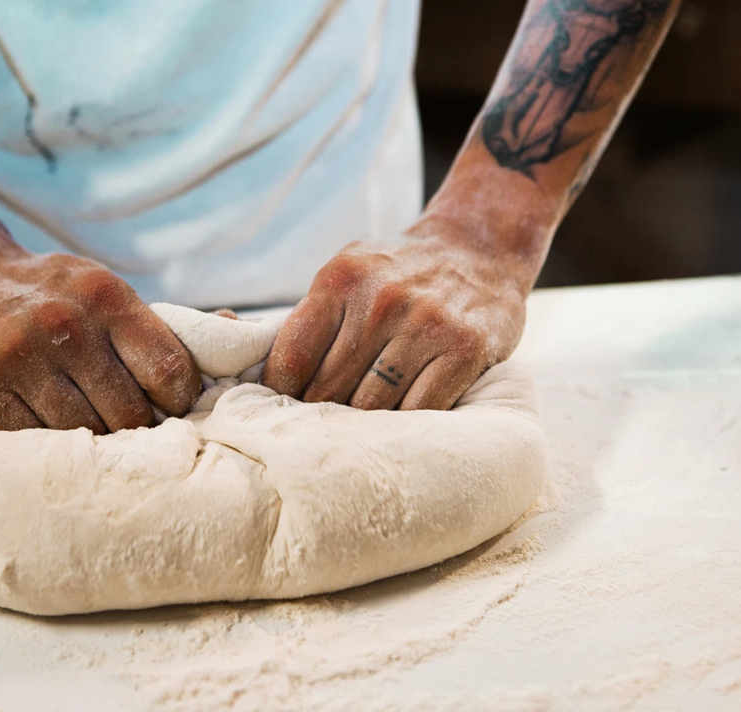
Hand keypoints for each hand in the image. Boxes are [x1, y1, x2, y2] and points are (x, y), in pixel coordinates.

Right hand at [0, 247, 200, 432]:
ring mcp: (17, 356)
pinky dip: (45, 441)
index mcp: (106, 297)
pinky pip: (32, 439)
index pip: (170, 371)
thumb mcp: (105, 290)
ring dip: (91, 439)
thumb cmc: (50, 293)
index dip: (180, 402)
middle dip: (136, 428)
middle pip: (129, 413)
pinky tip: (46, 424)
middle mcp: (63, 325)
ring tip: (88, 428)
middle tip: (128, 428)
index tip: (171, 408)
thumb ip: (161, 324)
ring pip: (82, 433)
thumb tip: (240, 328)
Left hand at [262, 222, 532, 409]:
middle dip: (322, 415)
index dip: (281, 396)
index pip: (292, 358)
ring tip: (360, 433)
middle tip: (322, 432)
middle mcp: (382, 299)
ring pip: (372, 406)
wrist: (479, 248)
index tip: (284, 412)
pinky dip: (406, 426)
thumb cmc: (399, 274)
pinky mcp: (465, 349)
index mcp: (341, 280)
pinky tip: (401, 424)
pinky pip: (420, 410)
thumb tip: (261, 378)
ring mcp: (426, 324)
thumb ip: (312, 318)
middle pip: (329, 389)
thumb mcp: (349, 273)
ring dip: (363, 427)